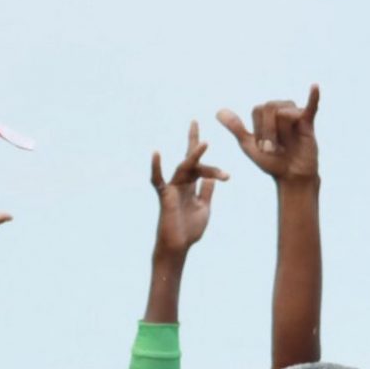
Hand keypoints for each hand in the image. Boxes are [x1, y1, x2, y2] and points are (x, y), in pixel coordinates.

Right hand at [150, 121, 227, 255]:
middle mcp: (181, 184)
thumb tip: (213, 179)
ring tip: (205, 143)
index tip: (202, 129)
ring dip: (196, 157)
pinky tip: (156, 153)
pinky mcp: (164, 196)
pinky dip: (156, 167)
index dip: (198, 146)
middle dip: (194, 142)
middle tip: (195, 122)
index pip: (197, 163)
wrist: (179, 247)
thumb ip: (206, 193)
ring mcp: (172, 189)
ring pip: (185, 168)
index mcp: (190, 186)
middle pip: (191, 161)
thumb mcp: (204, 208)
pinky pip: (158, 180)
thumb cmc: (189, 230)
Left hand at [216, 85, 320, 186]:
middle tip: (276, 149)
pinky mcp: (309, 122)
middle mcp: (281, 109)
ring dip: (282, 134)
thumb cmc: (271, 162)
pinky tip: (314, 86)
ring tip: (288, 145)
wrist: (291, 177)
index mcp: (266, 113)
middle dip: (269, 131)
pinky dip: (314, 96)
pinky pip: (311, 106)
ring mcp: (296, 114)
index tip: (264, 146)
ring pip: (285, 113)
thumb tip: (218, 112)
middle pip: (270, 107)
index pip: (258, 109)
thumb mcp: (249, 146)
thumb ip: (236, 128)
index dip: (259, 129)